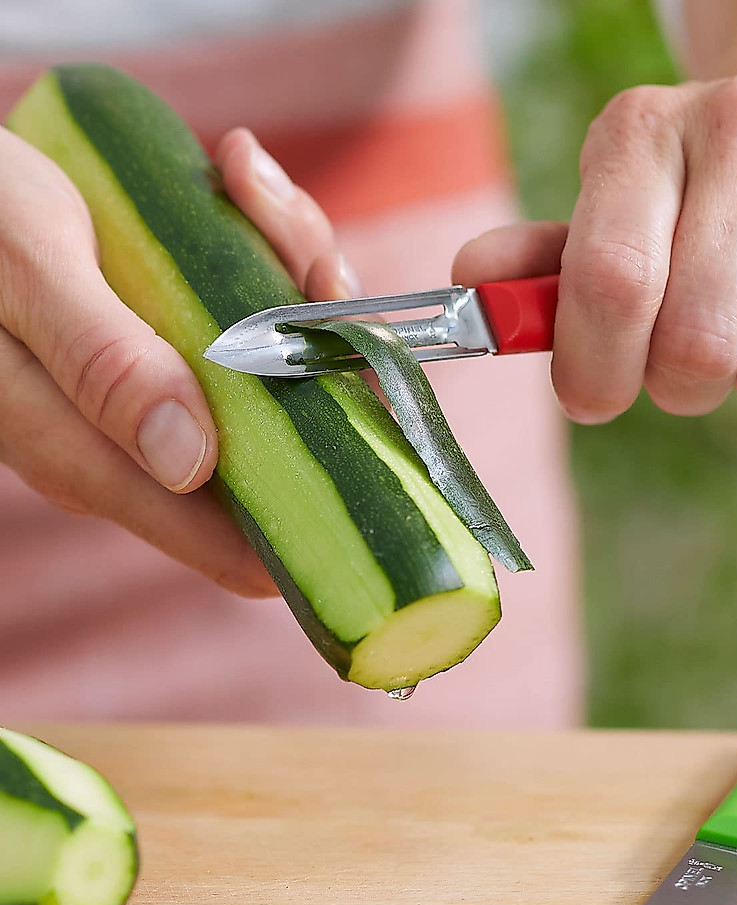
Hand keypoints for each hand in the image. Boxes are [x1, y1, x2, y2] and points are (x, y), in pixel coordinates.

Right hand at [0, 126, 355, 595]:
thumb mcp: (25, 271)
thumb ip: (102, 364)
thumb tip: (190, 463)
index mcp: (99, 464)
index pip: (245, 552)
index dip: (330, 495)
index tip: (364, 392)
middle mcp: (145, 454)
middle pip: (292, 450)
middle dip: (324, 355)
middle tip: (304, 256)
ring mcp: (164, 405)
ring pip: (283, 374)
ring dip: (294, 280)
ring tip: (248, 186)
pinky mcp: (172, 355)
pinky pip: (250, 327)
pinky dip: (264, 254)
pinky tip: (230, 180)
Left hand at [454, 75, 736, 421]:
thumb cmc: (712, 196)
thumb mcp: (620, 212)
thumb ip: (547, 267)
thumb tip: (473, 283)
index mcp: (646, 130)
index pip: (610, 284)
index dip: (597, 372)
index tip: (597, 397)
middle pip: (701, 343)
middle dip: (687, 385)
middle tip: (695, 360)